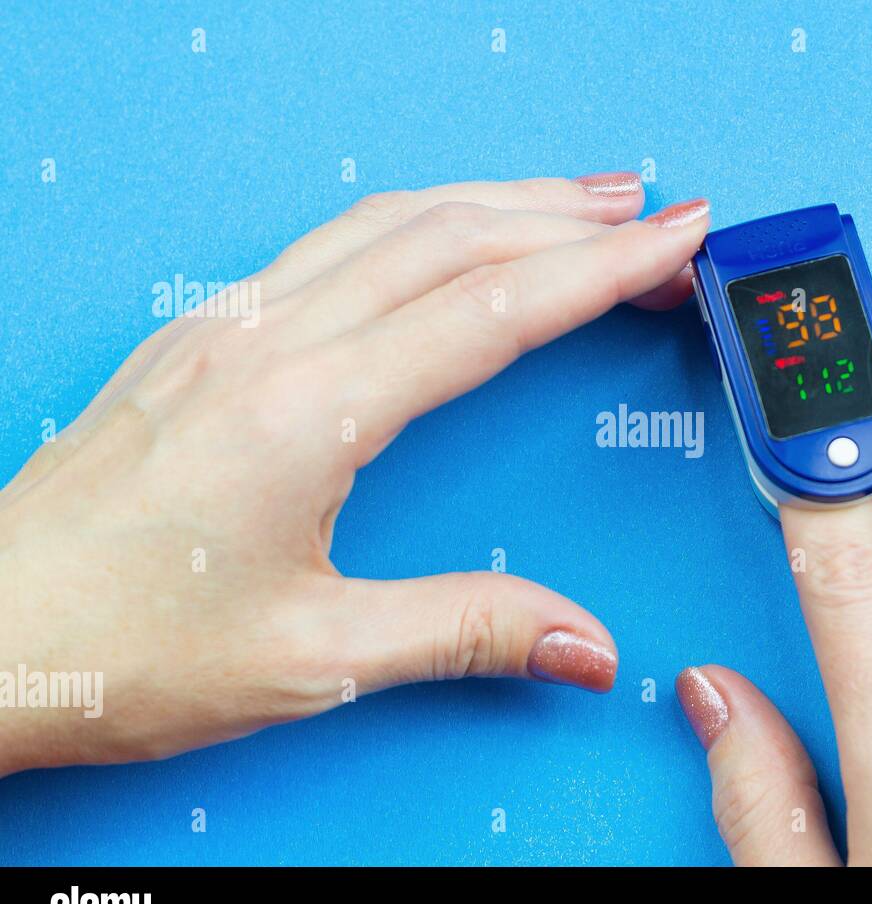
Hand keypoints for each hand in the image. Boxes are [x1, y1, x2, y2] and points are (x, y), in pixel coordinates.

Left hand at [0, 174, 709, 775]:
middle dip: (568, 218)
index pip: (491, 309)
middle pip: (449, 238)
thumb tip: (584, 643)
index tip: (675, 240)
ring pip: (387, 223)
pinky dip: (419, 221)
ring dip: (495, 200)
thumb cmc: (119, 649)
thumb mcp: (313, 658)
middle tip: (656, 215)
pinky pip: (331, 244)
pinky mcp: (202, 340)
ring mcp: (227, 329)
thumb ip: (464, 634)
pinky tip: (448, 231)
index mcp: (306, 412)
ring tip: (579, 200)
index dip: (600, 269)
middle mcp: (266, 345)